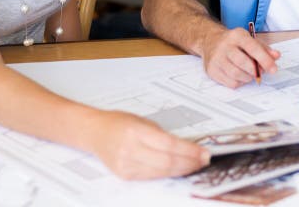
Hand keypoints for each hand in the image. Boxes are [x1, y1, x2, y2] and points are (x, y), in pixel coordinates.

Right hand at [88, 110, 209, 179]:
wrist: (95, 132)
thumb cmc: (118, 123)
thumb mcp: (142, 121)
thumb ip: (162, 135)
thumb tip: (187, 147)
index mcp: (135, 132)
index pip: (169, 145)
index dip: (189, 151)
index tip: (204, 153)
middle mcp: (129, 150)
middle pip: (167, 161)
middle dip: (189, 163)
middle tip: (204, 160)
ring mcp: (126, 165)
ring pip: (161, 172)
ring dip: (181, 170)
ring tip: (194, 165)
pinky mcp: (125, 176)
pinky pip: (152, 177)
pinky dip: (167, 174)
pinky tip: (177, 169)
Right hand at [199, 26, 279, 87]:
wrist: (210, 40)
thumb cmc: (233, 42)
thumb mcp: (249, 39)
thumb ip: (264, 48)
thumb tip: (276, 56)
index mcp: (237, 35)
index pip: (253, 48)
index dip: (265, 60)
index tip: (273, 69)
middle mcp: (225, 46)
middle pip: (243, 63)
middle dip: (255, 71)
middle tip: (259, 72)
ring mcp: (216, 58)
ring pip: (236, 74)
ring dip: (247, 77)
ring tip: (249, 73)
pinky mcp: (211, 70)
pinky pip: (230, 83)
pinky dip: (239, 82)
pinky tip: (239, 76)